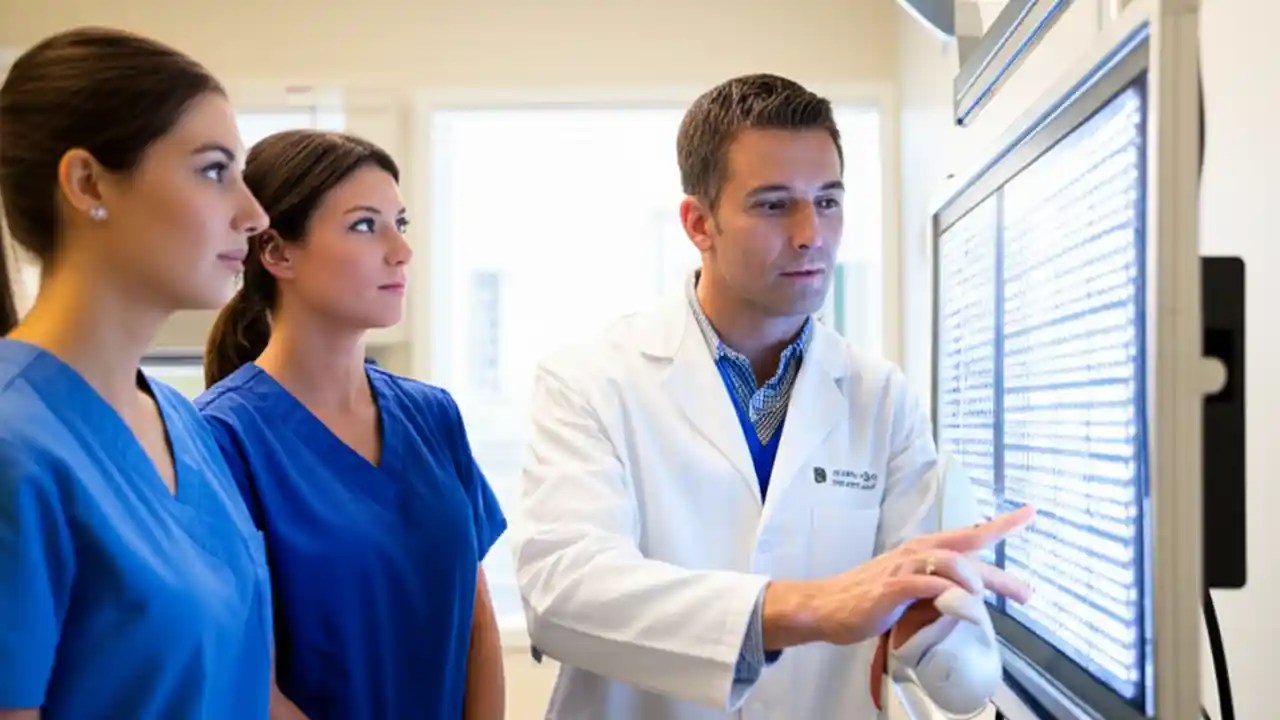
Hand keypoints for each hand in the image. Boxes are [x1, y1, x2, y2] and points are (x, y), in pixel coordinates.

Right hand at [762, 505, 1034, 649]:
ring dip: (970, 581)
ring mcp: (903, 568)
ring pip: (949, 563)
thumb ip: (937, 589)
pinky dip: (944, 593)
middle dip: (1000, 573)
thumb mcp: (910, 590)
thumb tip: (967, 601)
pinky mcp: (890, 587)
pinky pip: (924, 585)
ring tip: (982, 603)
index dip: (1000, 524)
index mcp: (923, 551)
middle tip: (1027, 592)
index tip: (1029, 514)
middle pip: (967, 549)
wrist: (825, 607)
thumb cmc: (866, 599)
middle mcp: (916, 553)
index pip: (968, 535)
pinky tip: (954, 602)